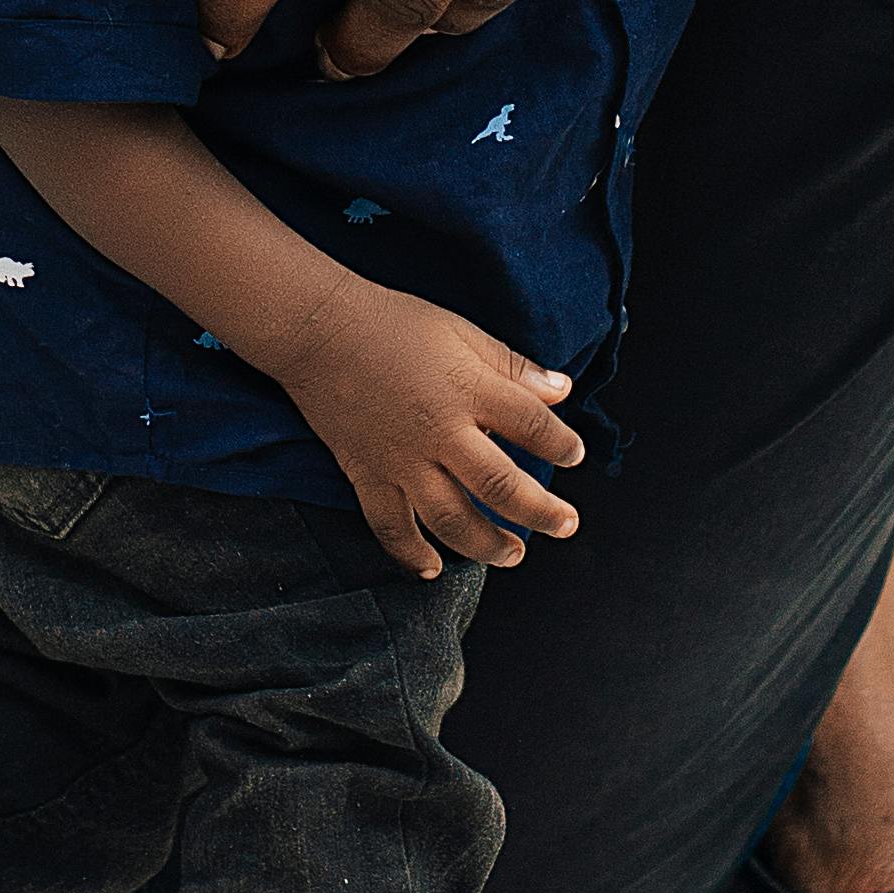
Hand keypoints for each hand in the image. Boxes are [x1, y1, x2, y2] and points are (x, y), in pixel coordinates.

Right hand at [264, 282, 584, 577]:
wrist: (319, 331)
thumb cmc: (394, 323)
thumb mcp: (462, 331)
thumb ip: (513, 366)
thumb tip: (562, 390)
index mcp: (468, 390)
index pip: (532, 426)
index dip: (561, 444)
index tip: (574, 455)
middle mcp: (440, 434)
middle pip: (502, 487)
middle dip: (541, 512)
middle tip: (565, 524)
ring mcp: (402, 461)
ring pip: (452, 521)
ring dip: (489, 545)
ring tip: (514, 553)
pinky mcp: (368, 476)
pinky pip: (391, 528)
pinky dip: (410, 554)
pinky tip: (431, 568)